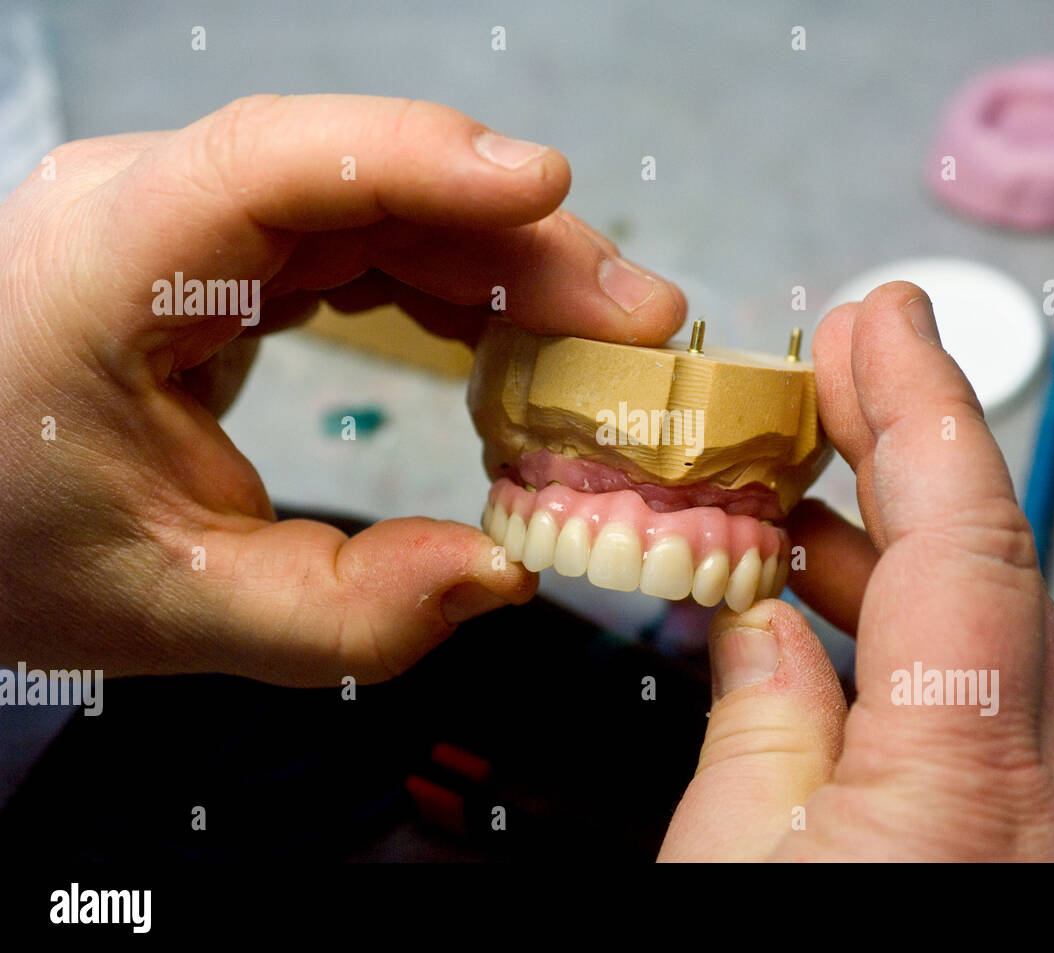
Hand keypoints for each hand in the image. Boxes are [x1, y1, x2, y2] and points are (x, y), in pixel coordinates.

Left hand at [0, 94, 684, 685]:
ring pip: (381, 206)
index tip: (547, 186)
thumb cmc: (7, 540)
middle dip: (518, 248)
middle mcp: (150, 208)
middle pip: (366, 184)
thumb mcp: (169, 607)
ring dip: (503, 268)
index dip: (421, 161)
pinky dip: (452, 289)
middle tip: (637, 326)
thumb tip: (504, 572)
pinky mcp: (224, 251)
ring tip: (603, 345)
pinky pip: (362, 241)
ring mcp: (191, 219)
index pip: (272, 163)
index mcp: (107, 265)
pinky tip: (514, 346)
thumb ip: (342, 616)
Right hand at [660, 282, 1053, 860]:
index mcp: (962, 779)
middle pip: (990, 565)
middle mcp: (1039, 797)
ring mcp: (1048, 827)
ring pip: (991, 632)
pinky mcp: (1029, 848)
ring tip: (802, 484)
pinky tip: (837, 606)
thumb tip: (760, 629)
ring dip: (895, 541)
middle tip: (841, 370)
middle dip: (909, 448)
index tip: (883, 321)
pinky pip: (986, 701)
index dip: (922, 409)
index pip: (963, 537)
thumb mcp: (728, 859)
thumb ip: (757, 724)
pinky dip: (912, 629)